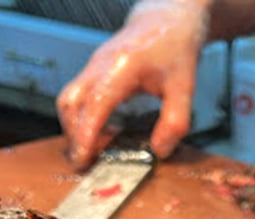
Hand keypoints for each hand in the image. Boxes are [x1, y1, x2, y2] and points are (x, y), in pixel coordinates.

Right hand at [57, 0, 210, 168]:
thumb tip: (159, 151)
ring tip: (91, 154)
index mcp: (122, 66)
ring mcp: (94, 66)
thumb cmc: (175, 48)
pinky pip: (78, 97)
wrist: (168, 19)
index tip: (83, 157)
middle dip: (73, 135)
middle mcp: (100, 64)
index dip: (86, 133)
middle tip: (84, 164)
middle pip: (70, 102)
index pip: (95, 104)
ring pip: (69, 99)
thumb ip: (175, 122)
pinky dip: (81, 119)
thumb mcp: (185, 87)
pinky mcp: (94, 71)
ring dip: (74, 129)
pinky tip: (100, 136)